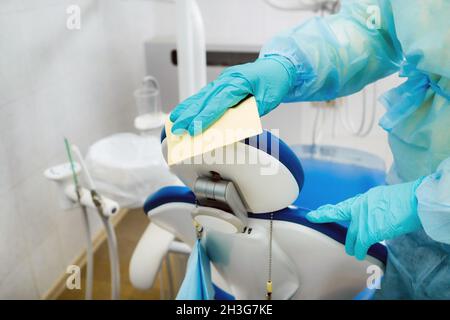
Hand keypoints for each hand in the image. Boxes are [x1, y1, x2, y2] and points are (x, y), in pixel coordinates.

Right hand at [169, 56, 294, 135]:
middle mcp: (227, 79)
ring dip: (187, 109)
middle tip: (178, 128)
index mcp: (239, 82)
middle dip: (190, 116)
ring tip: (174, 121)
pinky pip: (205, 94)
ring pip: (201, 96)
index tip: (194, 129)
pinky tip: (183, 111)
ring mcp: (223, 80)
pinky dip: (193, 104)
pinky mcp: (221, 84)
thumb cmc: (274, 82)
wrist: (278, 67)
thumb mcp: (267, 101)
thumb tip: (232, 128)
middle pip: (205, 99)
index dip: (205, 117)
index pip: (219, 103)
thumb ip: (249, 113)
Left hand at [306, 179, 424, 259]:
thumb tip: (371, 213)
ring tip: (352, 251)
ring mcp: (362, 219)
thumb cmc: (405, 200)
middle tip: (324, 225)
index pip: (341, 206)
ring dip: (352, 245)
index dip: (326, 211)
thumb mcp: (383, 197)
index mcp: (363, 199)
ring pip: (352, 236)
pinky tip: (359, 254)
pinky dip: (360, 250)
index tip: (314, 214)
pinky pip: (360, 244)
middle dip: (333, 223)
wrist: (413, 201)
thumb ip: (372, 205)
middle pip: (340, 218)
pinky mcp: (369, 231)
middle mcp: (359, 207)